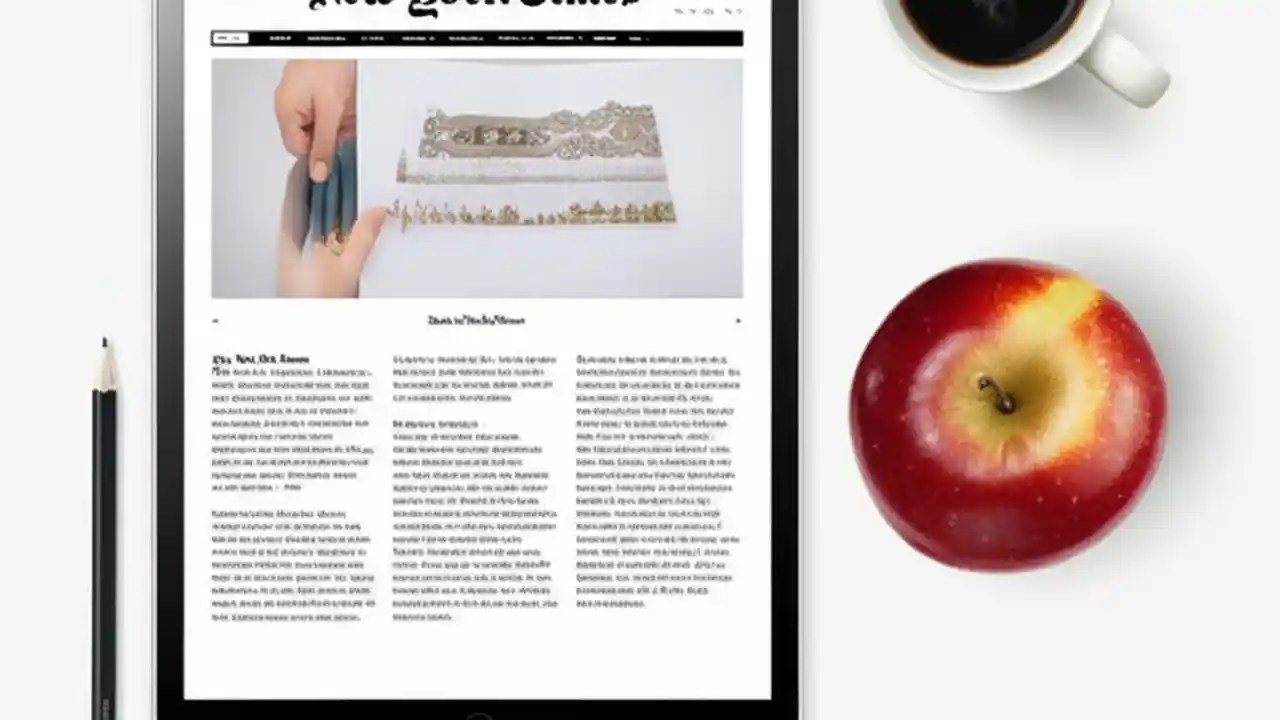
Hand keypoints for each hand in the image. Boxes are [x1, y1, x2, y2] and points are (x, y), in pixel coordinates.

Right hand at [275, 60, 356, 182]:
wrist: (343, 43)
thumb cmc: (329, 64)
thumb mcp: (330, 112)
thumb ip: (325, 144)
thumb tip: (318, 171)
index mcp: (286, 110)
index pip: (297, 148)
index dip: (317, 153)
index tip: (334, 155)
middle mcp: (292, 104)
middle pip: (311, 136)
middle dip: (332, 135)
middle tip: (345, 128)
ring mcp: (305, 97)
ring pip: (323, 125)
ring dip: (340, 124)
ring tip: (349, 112)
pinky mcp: (319, 91)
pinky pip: (330, 112)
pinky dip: (343, 113)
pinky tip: (351, 106)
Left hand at [277, 160, 386, 298]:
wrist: (310, 335)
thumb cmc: (316, 305)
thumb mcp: (346, 268)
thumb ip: (363, 238)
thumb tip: (377, 211)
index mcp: (291, 237)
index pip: (295, 191)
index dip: (307, 170)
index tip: (323, 153)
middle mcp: (294, 244)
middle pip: (307, 205)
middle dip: (327, 186)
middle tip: (346, 167)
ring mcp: (302, 257)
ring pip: (317, 222)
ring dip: (336, 208)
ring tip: (356, 191)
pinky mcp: (314, 269)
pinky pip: (327, 240)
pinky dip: (341, 228)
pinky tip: (356, 228)